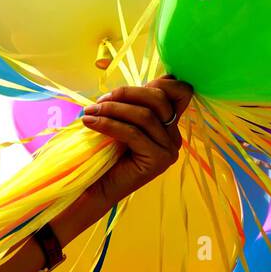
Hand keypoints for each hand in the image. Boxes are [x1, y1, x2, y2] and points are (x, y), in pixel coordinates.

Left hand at [80, 77, 194, 207]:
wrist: (95, 189)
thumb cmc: (104, 155)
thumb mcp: (120, 123)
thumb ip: (130, 106)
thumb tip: (120, 89)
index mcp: (169, 125)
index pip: (181, 92)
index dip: (159, 82)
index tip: (120, 91)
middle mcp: (174, 136)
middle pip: (159, 99)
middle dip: (127, 93)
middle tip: (100, 100)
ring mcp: (169, 149)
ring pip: (145, 116)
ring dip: (113, 109)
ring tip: (90, 112)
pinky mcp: (158, 160)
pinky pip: (134, 133)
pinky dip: (109, 124)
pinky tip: (91, 123)